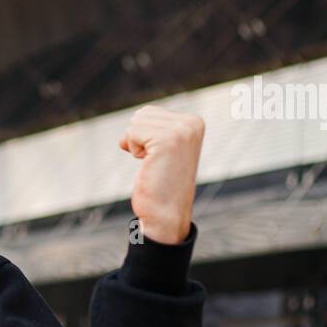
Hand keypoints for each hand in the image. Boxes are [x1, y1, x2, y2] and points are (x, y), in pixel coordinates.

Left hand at [118, 105, 204, 243]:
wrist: (167, 213)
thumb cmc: (161, 183)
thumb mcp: (162, 148)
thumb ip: (154, 128)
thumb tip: (133, 122)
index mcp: (194, 121)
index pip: (148, 112)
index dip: (144, 135)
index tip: (160, 155)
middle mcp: (192, 122)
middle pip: (141, 114)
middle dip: (138, 138)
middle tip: (155, 161)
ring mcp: (181, 131)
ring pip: (135, 123)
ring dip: (136, 145)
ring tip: (154, 163)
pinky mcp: (167, 141)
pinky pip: (131, 133)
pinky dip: (133, 150)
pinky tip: (149, 164)